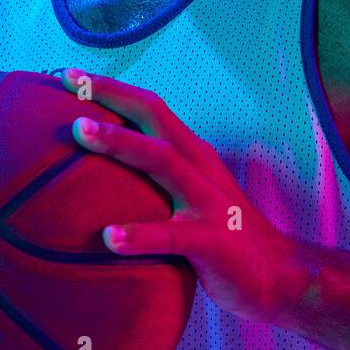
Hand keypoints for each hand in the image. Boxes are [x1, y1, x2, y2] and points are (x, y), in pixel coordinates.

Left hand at [59, 68, 305, 324]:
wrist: (281, 275)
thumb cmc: (224, 235)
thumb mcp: (190, 195)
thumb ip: (156, 178)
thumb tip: (102, 170)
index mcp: (192, 154)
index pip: (150, 109)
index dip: (111, 89)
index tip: (69, 75)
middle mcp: (199, 168)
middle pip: (154, 118)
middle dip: (111, 96)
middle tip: (68, 82)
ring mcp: (208, 203)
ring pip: (162, 162)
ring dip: (120, 143)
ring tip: (79, 132)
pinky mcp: (213, 242)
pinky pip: (173, 237)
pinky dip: (140, 235)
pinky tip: (109, 238)